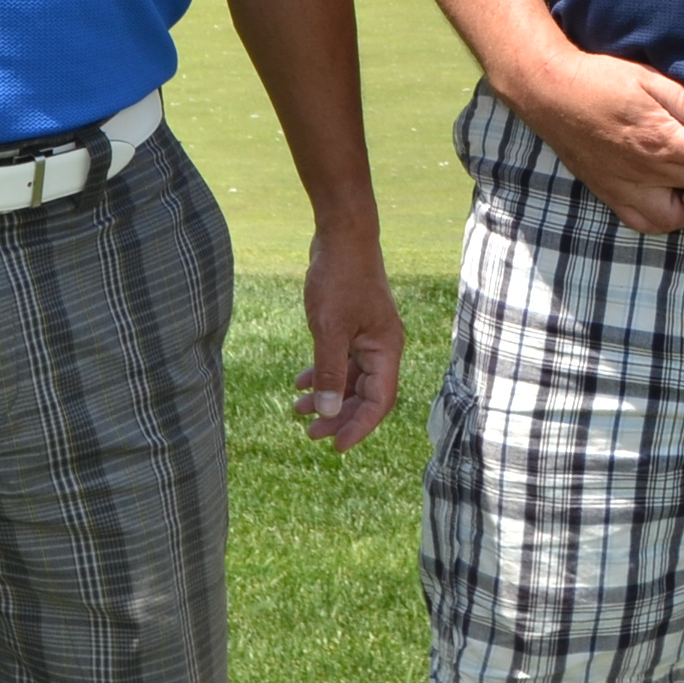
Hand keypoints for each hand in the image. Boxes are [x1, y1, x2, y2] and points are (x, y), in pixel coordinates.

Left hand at [291, 223, 406, 451]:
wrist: (342, 235)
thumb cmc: (340, 278)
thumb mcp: (329, 329)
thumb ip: (331, 372)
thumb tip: (330, 413)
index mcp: (386, 350)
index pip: (379, 402)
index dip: (359, 427)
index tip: (335, 447)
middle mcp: (382, 347)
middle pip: (365, 395)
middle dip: (338, 416)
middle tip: (309, 432)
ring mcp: (368, 336)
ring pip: (350, 379)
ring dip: (328, 396)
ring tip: (297, 410)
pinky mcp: (353, 325)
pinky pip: (342, 360)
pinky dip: (323, 373)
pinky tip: (301, 382)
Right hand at [502, 50, 683, 233]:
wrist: (551, 94)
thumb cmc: (602, 79)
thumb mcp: (648, 78)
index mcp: (662, 139)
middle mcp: (648, 171)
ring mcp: (628, 188)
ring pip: (679, 215)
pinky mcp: (612, 196)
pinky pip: (645, 223)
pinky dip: (665, 219)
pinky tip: (674, 200)